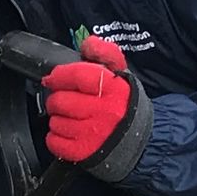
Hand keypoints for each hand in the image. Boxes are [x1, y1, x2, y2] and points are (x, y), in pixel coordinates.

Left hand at [40, 37, 144, 171]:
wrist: (143, 141)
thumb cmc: (125, 105)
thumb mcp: (121, 76)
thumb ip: (105, 54)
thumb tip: (88, 43)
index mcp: (112, 88)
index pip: (76, 75)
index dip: (59, 76)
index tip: (53, 79)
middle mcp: (104, 110)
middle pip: (60, 100)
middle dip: (57, 99)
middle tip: (66, 101)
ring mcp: (94, 133)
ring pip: (55, 122)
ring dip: (58, 119)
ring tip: (72, 118)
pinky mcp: (85, 152)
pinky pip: (55, 142)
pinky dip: (56, 138)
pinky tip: (69, 134)